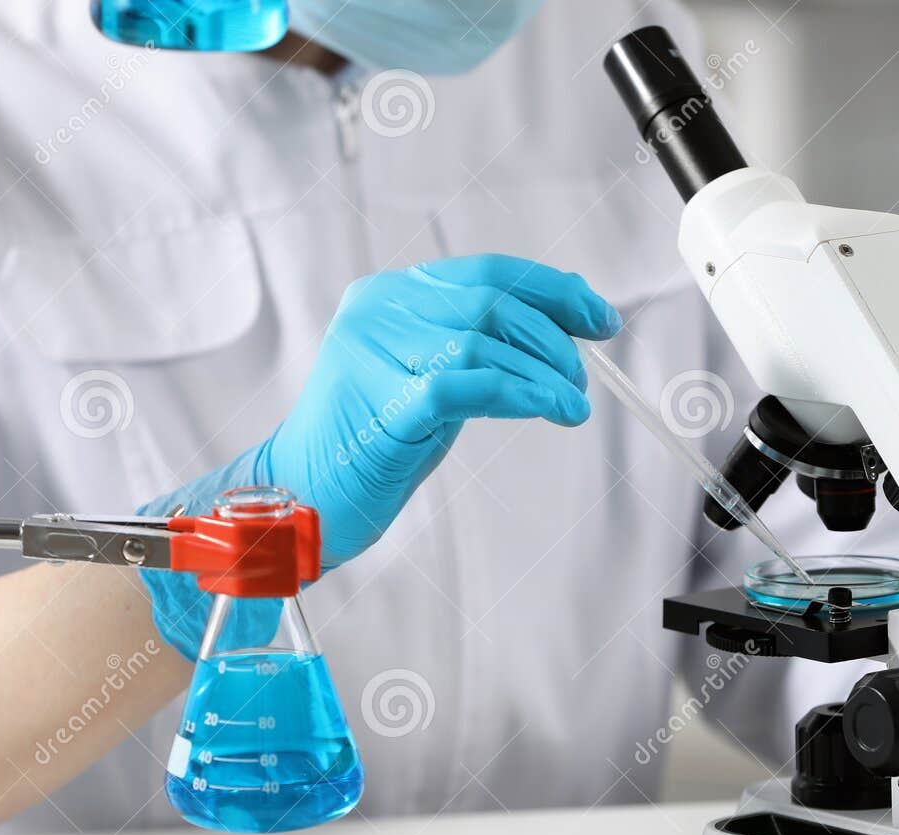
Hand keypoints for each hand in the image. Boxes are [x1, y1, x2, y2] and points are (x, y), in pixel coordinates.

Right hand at [262, 253, 620, 566]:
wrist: (299, 499)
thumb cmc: (369, 444)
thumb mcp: (426, 379)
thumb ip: (475, 347)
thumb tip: (559, 333)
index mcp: (388, 295)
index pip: (487, 272)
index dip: (553, 292)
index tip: (600, 319)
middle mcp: (376, 312)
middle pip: (491, 302)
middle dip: (553, 339)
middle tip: (581, 379)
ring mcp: (372, 354)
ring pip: (482, 342)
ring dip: (543, 373)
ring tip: (570, 403)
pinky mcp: (381, 404)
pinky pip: (465, 386)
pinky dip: (519, 395)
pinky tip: (548, 409)